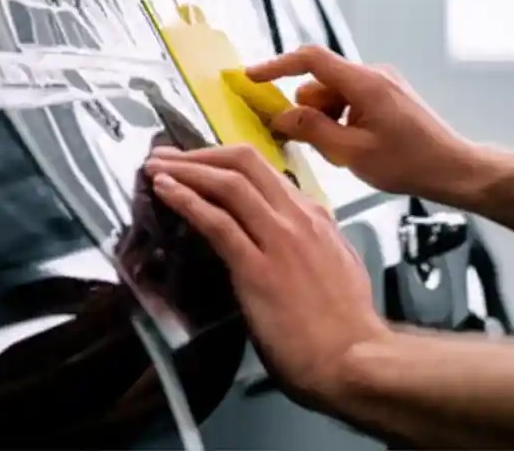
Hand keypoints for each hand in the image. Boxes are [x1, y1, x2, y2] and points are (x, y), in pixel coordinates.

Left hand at [143, 145, 387, 412]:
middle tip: (166, 156)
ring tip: (155, 168)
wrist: (357, 359)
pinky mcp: (257, 269)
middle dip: (200, 154)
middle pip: (243, 162)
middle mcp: (297, 218)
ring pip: (228, 183)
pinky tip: (165, 192)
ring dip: (185, 170)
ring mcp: (278, 241)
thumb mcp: (338, 265)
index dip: (223, 161)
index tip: (198, 163)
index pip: (264, 172)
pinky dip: (186, 201)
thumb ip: (315, 242)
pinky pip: (218, 222)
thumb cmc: (348, 325)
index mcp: (314, 217)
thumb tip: (295, 233)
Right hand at [249, 46, 492, 205]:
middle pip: (319, 83)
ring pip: (333, 95)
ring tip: (345, 152)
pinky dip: (342, 121)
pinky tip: (357, 147)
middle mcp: (373, 74)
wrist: (454, 169)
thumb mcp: (352, 153)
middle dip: (310, 113)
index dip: (276, 66)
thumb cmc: (409, 163)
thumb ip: (312, 131)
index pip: (310, 59)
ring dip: (327, 121)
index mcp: (364, 83)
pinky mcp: (388, 96)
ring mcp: (382, 84)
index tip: (251, 77)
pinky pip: (350, 101)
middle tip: (318, 146)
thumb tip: (281, 116)